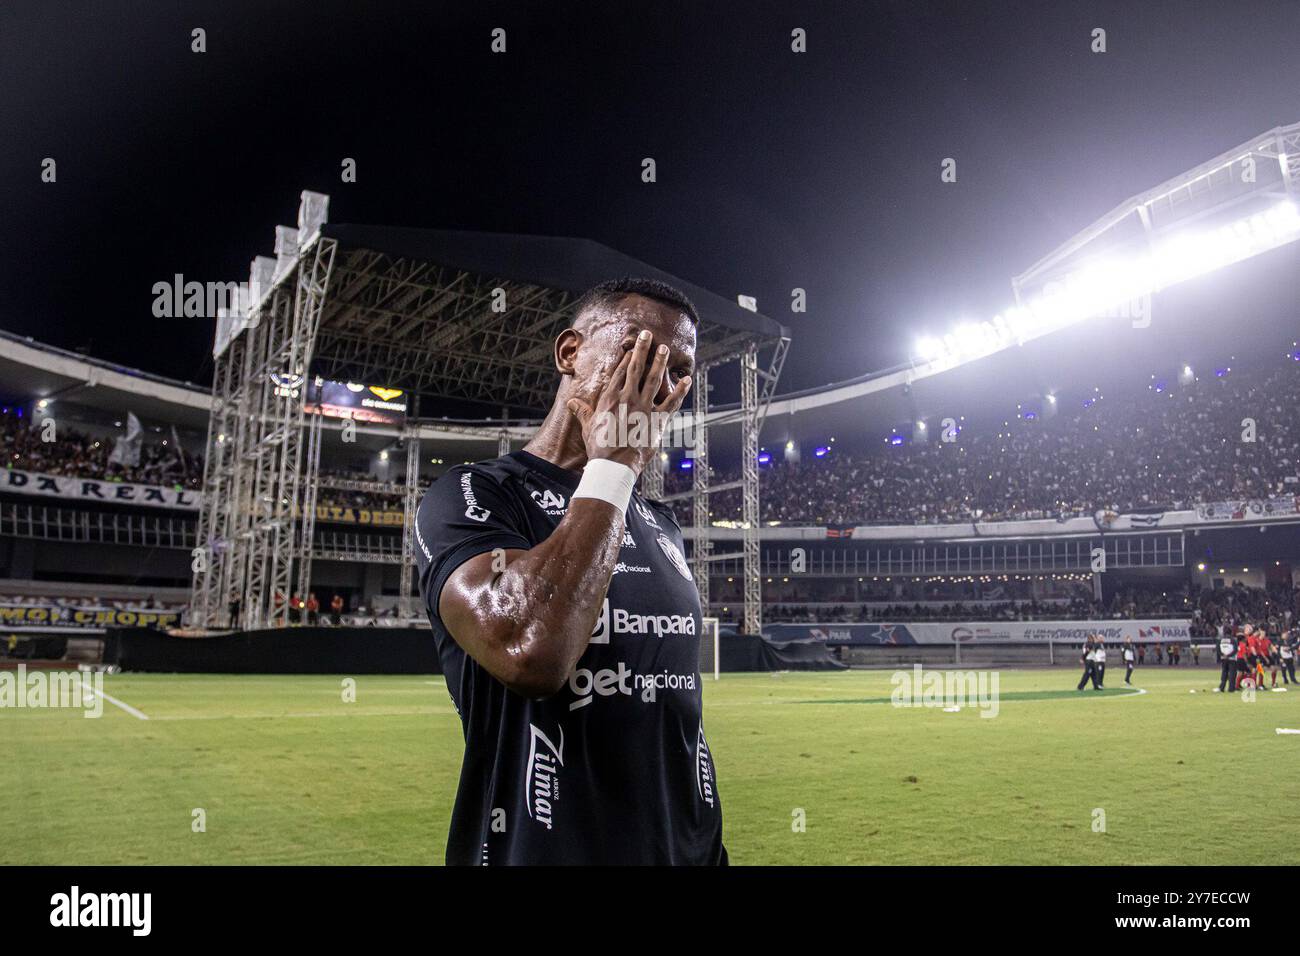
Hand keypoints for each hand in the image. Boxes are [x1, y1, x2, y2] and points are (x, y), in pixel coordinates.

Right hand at [565, 329, 691, 475]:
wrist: (613, 464)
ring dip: (660, 362)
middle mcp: (627, 398)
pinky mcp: (657, 420)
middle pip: (636, 368)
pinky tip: (687, 379)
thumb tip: (571, 402)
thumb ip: (582, 411)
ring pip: (654, 380)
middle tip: (647, 334)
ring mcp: (643, 408)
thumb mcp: (588, 426)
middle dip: (642, 349)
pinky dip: (680, 390)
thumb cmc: (599, 446)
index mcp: (610, 398)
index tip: (631, 347)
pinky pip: (671, 402)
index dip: (627, 358)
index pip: (620, 372)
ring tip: (664, 348)